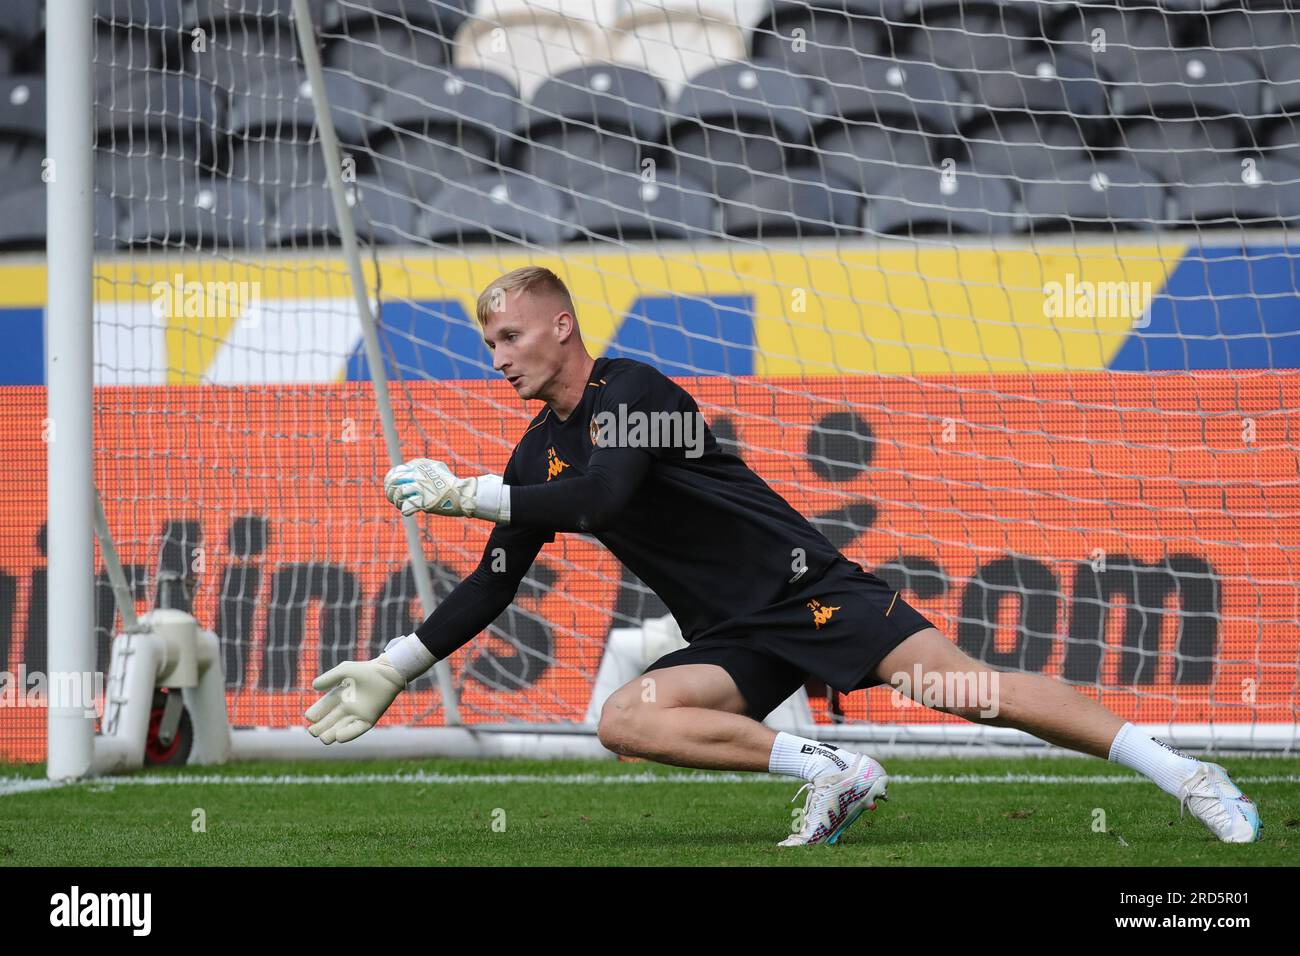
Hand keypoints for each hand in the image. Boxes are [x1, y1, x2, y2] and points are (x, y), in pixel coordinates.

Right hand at [304, 656, 404, 743]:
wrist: (388, 673)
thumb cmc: (366, 670)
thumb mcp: (345, 671)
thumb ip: (330, 677)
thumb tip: (314, 686)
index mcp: (339, 695)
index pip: (324, 707)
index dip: (316, 713)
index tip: (310, 717)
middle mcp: (347, 706)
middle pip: (330, 720)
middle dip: (321, 727)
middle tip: (313, 732)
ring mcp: (358, 714)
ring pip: (341, 727)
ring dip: (332, 733)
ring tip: (323, 738)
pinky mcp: (369, 719)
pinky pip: (357, 729)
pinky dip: (348, 734)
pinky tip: (338, 738)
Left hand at [383, 458, 508, 520]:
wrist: (463, 494)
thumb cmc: (450, 482)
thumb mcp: (437, 468)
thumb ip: (422, 467)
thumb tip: (409, 468)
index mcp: (419, 466)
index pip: (396, 472)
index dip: (389, 481)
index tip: (390, 487)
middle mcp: (418, 474)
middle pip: (394, 482)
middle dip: (390, 491)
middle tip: (392, 498)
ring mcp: (421, 488)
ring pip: (398, 494)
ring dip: (398, 502)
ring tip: (401, 505)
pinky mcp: (424, 501)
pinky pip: (407, 507)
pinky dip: (405, 510)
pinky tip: (407, 511)